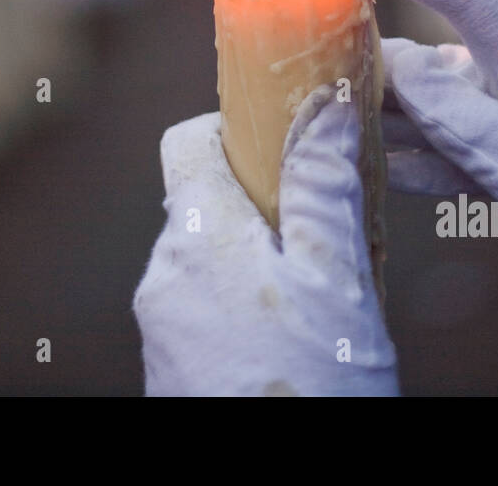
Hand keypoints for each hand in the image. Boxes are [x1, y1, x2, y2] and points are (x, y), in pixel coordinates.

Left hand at [133, 87, 397, 395]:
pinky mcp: (171, 366)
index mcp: (198, 238)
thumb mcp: (335, 282)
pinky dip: (244, 304)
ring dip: (259, 258)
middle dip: (265, 203)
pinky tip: (292, 340)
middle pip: (206, 199)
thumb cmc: (310, 393)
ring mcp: (162, 324)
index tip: (290, 148)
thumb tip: (325, 103)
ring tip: (317, 298)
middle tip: (325, 234)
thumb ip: (323, 188)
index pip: (189, 141)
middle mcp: (164, 274)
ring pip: (209, 256)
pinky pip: (203, 306)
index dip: (239, 129)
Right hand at [343, 0, 497, 378]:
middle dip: (376, 56)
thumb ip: (454, 116)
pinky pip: (460, 151)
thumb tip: (396, 67)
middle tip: (309, 64)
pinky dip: (421, 158)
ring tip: (328, 119)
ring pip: (443, 107)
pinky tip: (380, 168)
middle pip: (438, 53)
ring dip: (391, 115)